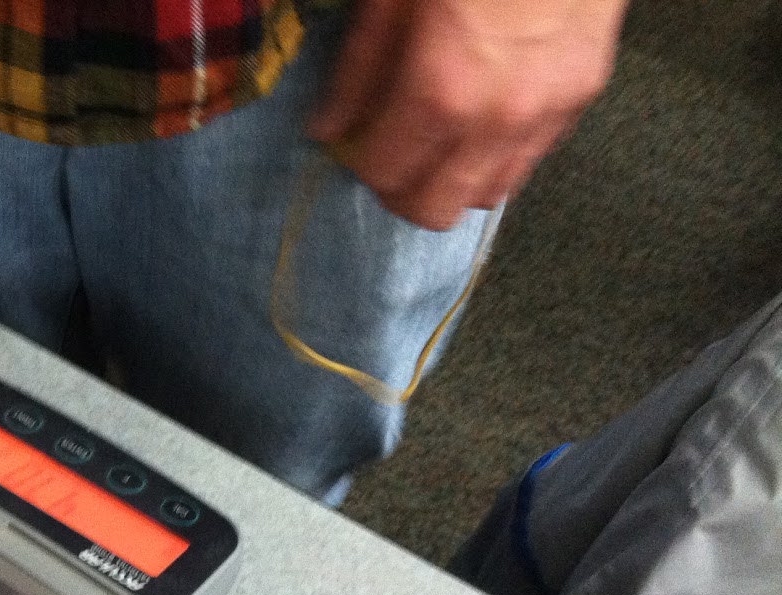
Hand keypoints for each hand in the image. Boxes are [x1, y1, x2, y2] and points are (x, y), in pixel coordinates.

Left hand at [309, 0, 627, 230]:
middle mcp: (497, 121)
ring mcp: (547, 112)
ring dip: (454, 178)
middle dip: (402, 190)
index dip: (359, 162)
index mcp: (443, 91)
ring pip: (490, 193)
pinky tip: (483, 115)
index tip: (353, 138)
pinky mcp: (583, 95)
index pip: (384, 174)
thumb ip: (359, 68)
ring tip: (438, 138)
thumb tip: (328, 128)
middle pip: (436, 208)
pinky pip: (530, 158)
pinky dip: (498, 153)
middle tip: (390, 152)